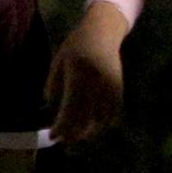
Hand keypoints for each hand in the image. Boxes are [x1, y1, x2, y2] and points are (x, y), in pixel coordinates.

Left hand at [45, 4, 126, 141]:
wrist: (102, 32)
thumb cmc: (75, 46)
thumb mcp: (58, 62)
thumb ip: (54, 86)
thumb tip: (52, 111)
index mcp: (78, 73)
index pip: (70, 107)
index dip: (62, 126)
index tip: (53, 136)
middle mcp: (96, 81)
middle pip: (86, 117)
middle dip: (73, 133)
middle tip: (63, 140)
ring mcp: (111, 86)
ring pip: (100, 119)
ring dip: (88, 131)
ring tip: (76, 135)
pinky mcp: (119, 88)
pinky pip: (112, 114)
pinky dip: (102, 124)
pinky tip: (92, 127)